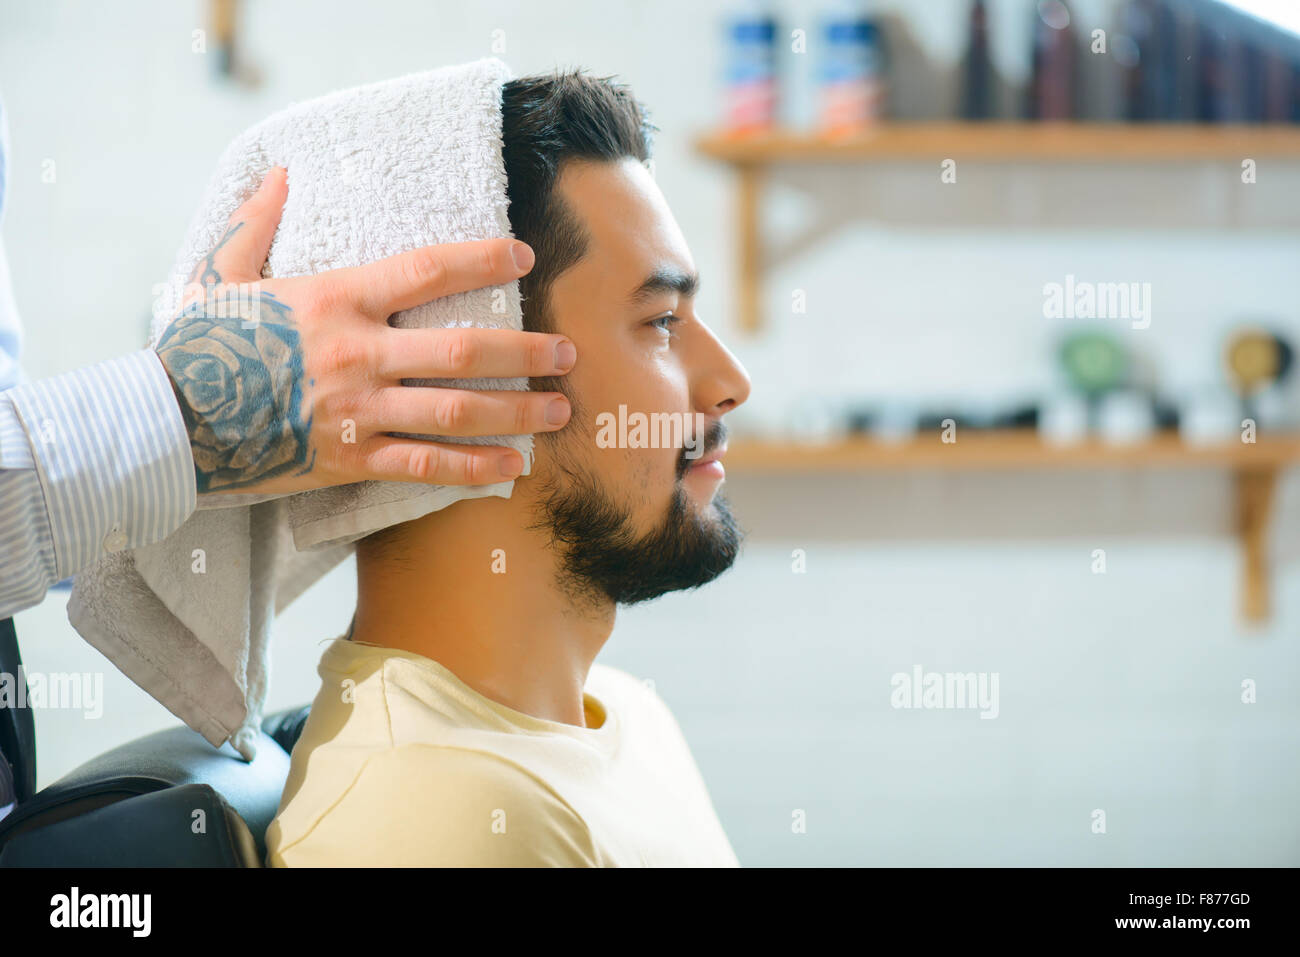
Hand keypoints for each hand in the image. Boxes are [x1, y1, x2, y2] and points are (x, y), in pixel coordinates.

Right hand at [155, 166, 573, 495]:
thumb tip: (279, 173)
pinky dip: (474, 468)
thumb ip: (256, 223)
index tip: (525, 257)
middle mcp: (359, 353)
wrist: (168, 424)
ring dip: (518, 411)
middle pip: (464, 350)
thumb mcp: (221, 274)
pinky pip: (427, 466)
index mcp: (337, 299)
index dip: (484, 259)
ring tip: (560, 410)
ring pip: (458, 411)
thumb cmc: (200, 346)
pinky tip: (513, 466)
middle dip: (526, 352)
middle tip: (567, 353)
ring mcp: (360, 409)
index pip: (428, 270)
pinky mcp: (353, 458)